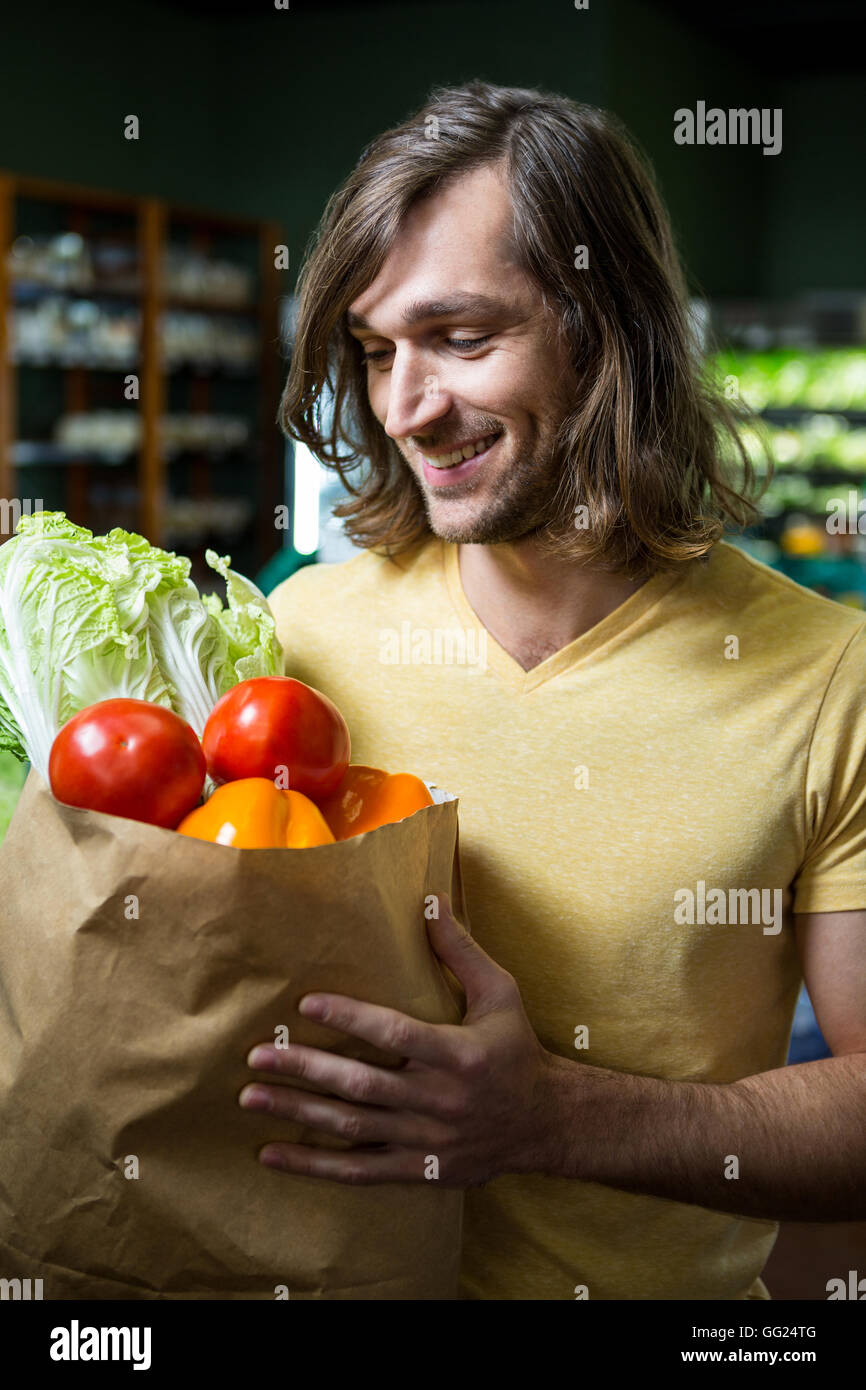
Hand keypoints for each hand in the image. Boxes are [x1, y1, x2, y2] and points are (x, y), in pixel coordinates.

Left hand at [239, 893, 560, 1186]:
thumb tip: (430, 901)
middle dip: (305, 1070)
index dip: (350, 1019)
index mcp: (458, 1055)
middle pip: (362, 1086)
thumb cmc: (517, 1050)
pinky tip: (271, 1154)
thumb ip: (460, 951)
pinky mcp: (419, 1168)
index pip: (396, 1035)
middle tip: (256, 1057)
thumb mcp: (500, 994)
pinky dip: (313, 1165)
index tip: (306, 1005)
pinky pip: (358, 1172)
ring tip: (252, 1096)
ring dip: (298, 1112)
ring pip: (352, 1128)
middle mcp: (439, 1100)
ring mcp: (426, 1140)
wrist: (546, 1123)